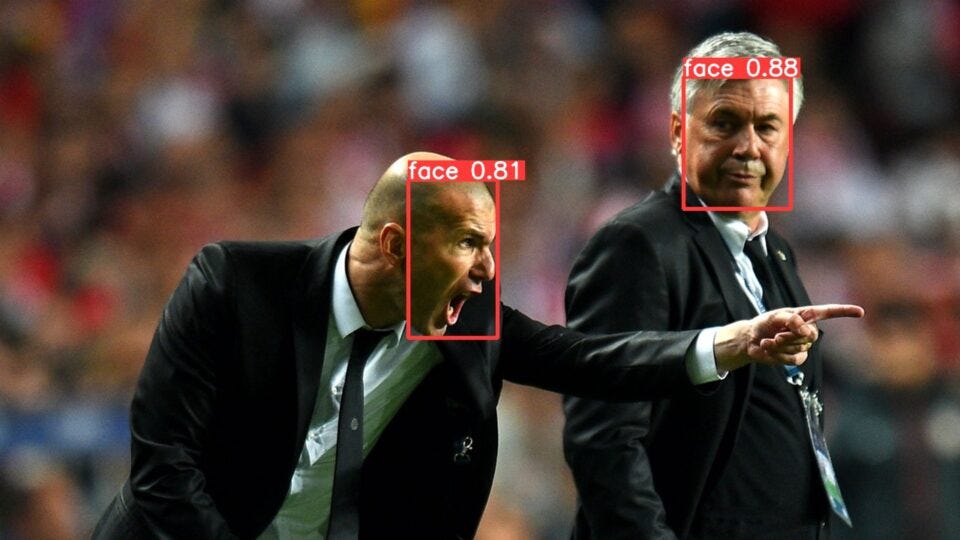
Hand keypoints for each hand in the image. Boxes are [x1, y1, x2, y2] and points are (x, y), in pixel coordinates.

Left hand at [714, 304, 863, 371]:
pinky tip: (770, 348)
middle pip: (810, 336)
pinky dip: (779, 355)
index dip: (844, 312)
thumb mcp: (774, 317)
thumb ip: (791, 320)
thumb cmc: (764, 324)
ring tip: (771, 340)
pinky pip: (794, 359)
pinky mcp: (797, 357)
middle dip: (791, 336)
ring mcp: (803, 345)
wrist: (751, 340)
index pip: (828, 312)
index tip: (861, 312)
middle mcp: (807, 329)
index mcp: (805, 315)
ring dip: (781, 345)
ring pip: (800, 348)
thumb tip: (807, 331)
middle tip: (776, 334)